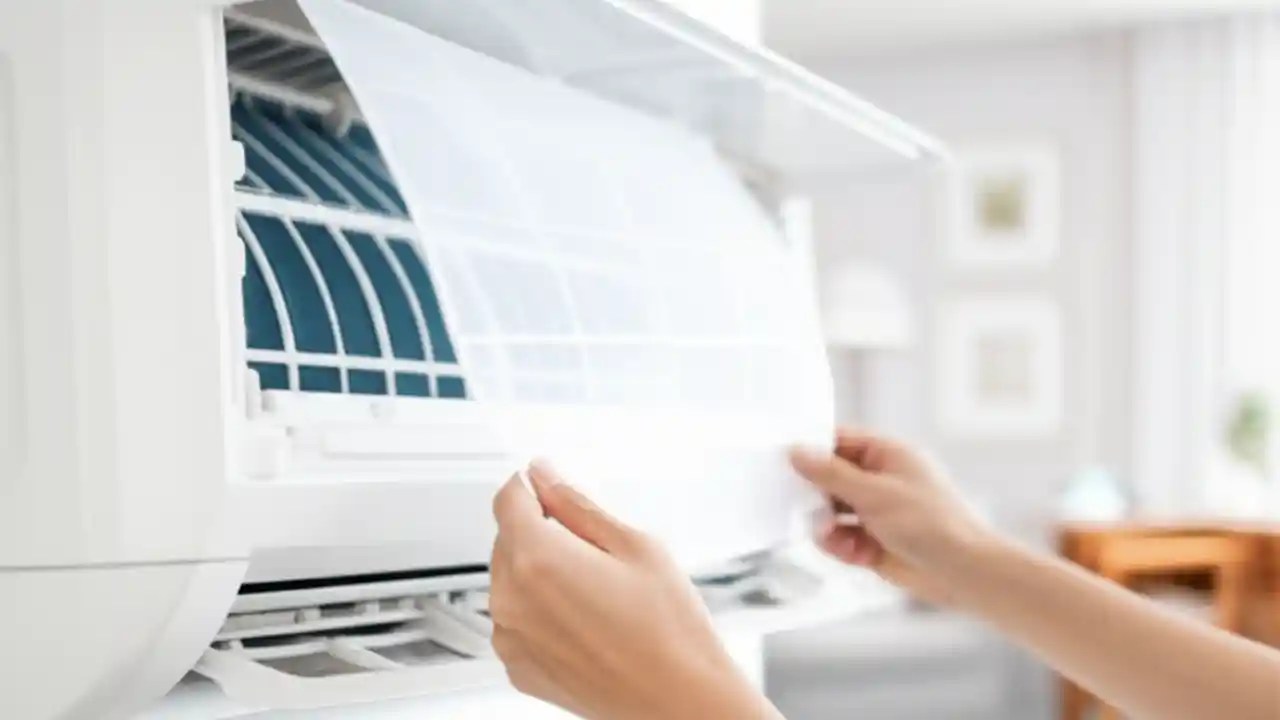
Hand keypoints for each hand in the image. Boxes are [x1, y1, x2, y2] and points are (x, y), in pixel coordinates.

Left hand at [489, 461, 780, 719]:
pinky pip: (518, 622)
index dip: (529, 485)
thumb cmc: (668, 630)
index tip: (545, 486)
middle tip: (595, 550)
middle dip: (540, 531)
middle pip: (507, 540)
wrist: (679, 702)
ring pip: (510, 582)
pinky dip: (540, 613)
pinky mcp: (519, 669)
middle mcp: (511, 600)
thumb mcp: (634, 545)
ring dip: (538, 574)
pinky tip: (586, 621)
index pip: (507, 499)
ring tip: (596, 592)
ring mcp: (511, 639)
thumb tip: (544, 476)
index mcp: (536, 559)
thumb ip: (577, 504)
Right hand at [790, 428, 995, 606]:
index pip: (840, 441)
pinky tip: (853, 555)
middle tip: (807, 508)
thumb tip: (797, 452)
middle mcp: (881, 480)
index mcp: (887, 455)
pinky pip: (842, 538)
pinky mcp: (875, 541)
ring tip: (835, 538)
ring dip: (828, 527)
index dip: (813, 450)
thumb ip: (830, 473)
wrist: (962, 572)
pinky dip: (842, 547)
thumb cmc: (930, 523)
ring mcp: (877, 512)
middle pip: (831, 479)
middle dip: (818, 497)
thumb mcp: (873, 493)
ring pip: (832, 512)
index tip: (786, 460)